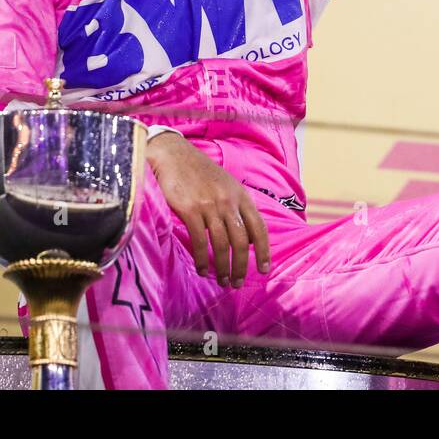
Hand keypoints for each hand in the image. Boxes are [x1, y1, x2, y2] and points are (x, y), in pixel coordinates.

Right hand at [146, 132, 270, 286]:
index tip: (264, 270)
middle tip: (236, 283)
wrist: (174, 156)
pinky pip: (200, 241)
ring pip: (222, 244)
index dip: (264, 251)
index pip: (259, 228)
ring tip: (221, 280)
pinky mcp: (190, 210)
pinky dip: (202, 259)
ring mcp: (210, 205)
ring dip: (222, 267)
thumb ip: (238, 208)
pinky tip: (201, 269)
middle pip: (241, 241)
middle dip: (241, 266)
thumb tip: (247, 238)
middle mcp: (229, 201)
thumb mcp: (227, 185)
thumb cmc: (201, 173)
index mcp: (241, 196)